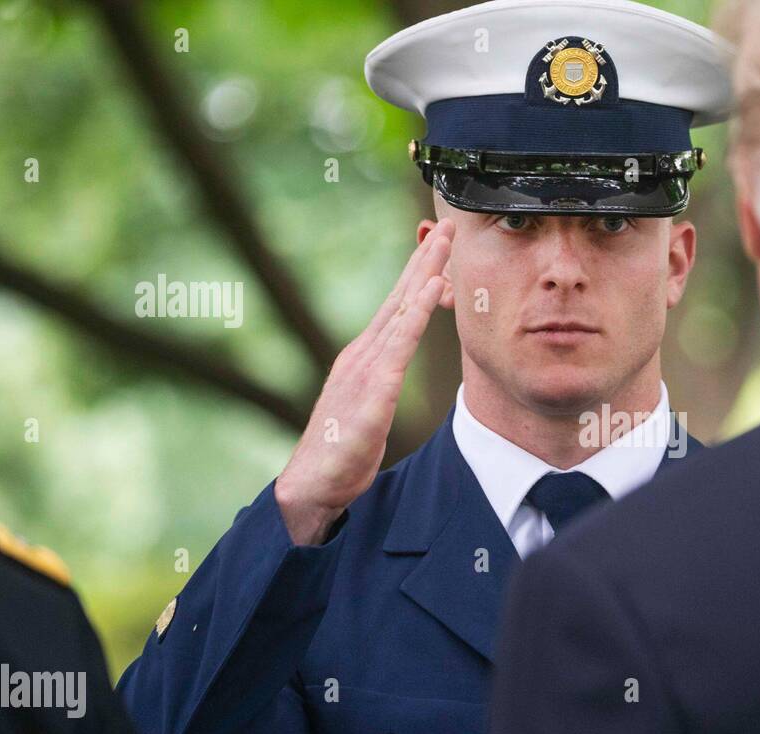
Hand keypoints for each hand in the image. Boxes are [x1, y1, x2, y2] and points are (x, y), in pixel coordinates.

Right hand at [275, 219, 454, 544]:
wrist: (313, 484)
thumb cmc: (341, 452)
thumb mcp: (370, 409)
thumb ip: (382, 384)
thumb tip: (394, 370)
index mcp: (364, 357)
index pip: (397, 308)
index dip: (418, 274)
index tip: (437, 245)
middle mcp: (363, 352)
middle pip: (399, 297)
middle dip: (424, 259)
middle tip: (446, 225)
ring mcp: (365, 366)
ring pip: (401, 310)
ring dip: (425, 273)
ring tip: (445, 243)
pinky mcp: (372, 388)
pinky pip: (400, 343)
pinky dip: (417, 312)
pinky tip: (432, 289)